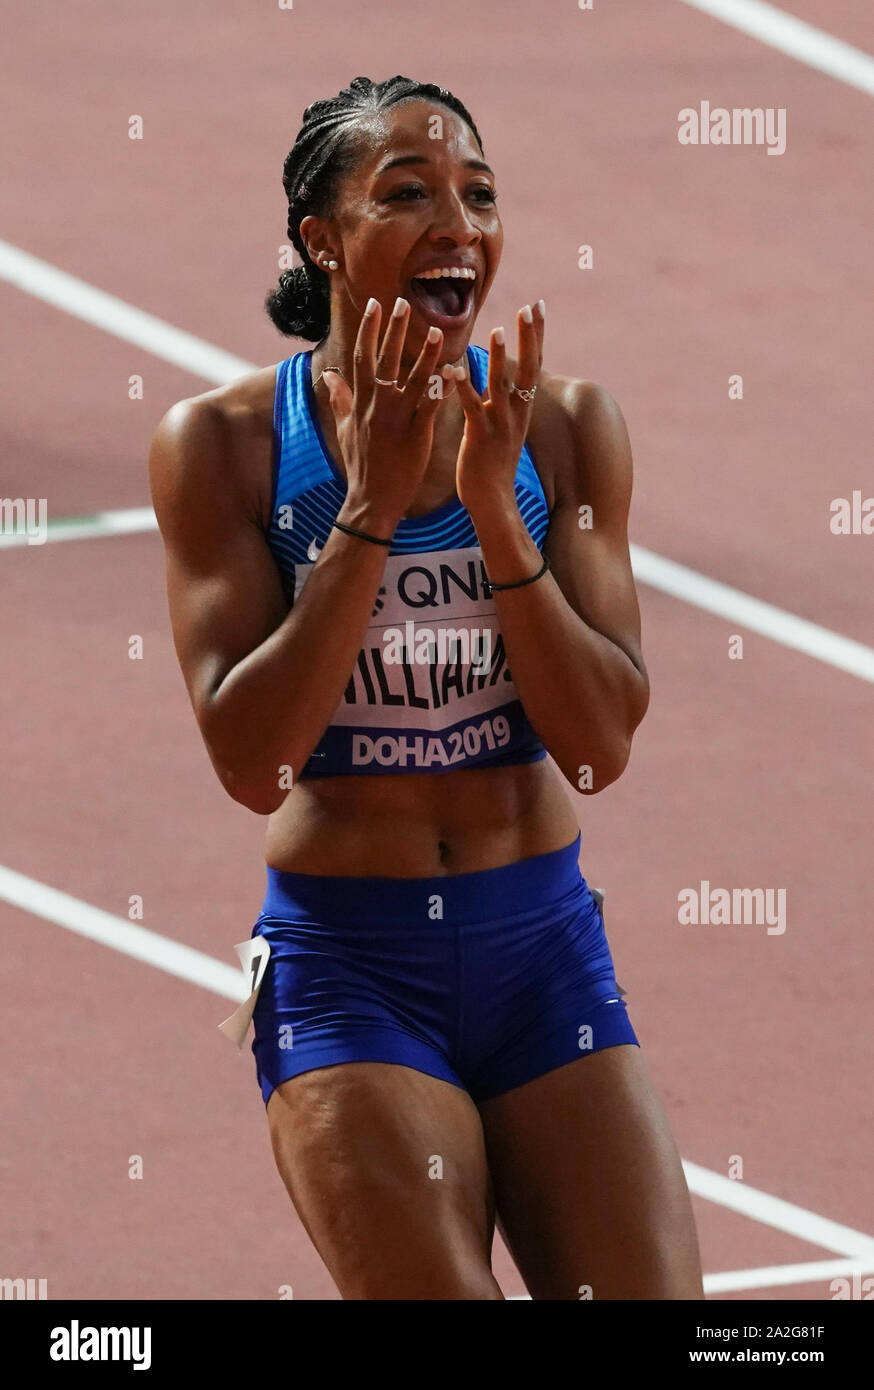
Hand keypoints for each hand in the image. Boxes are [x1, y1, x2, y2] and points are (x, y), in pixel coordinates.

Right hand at [322, 298, 448, 531]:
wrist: (371, 500)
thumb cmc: (360, 466)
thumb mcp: (345, 430)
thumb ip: (340, 400)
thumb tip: (330, 376)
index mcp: (362, 403)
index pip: (363, 357)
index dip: (369, 330)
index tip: (375, 304)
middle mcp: (378, 407)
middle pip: (385, 361)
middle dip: (393, 330)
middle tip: (403, 301)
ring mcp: (397, 421)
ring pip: (413, 381)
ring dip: (425, 354)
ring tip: (437, 330)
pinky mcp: (416, 437)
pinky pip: (431, 408)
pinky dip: (442, 390)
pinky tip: (454, 372)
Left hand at [452, 301, 544, 518]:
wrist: (493, 502)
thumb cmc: (492, 465)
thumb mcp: (503, 427)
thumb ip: (502, 401)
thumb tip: (501, 377)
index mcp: (521, 409)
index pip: (533, 365)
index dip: (536, 335)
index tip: (537, 306)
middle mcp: (515, 414)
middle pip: (526, 370)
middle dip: (528, 338)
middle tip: (528, 308)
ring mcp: (499, 426)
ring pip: (501, 387)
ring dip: (499, 359)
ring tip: (496, 331)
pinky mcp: (480, 439)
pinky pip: (472, 409)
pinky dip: (463, 389)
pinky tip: (453, 369)